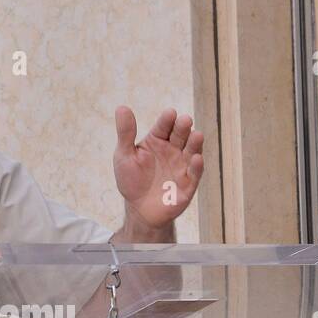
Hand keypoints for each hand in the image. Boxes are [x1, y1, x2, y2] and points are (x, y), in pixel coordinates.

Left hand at [113, 106, 203, 232]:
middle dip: (183, 128)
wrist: (140, 209)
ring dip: (195, 143)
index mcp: (158, 140)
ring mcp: (182, 166)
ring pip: (191, 151)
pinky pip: (195, 174)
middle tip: (185, 120)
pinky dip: (197, 166)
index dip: (167, 120)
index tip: (170, 113)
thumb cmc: (132, 180)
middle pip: (180, 135)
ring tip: (196, 134)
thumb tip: (121, 107)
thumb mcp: (124, 155)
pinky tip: (196, 159)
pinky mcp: (188, 184)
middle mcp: (173, 150)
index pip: (164, 126)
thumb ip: (126, 133)